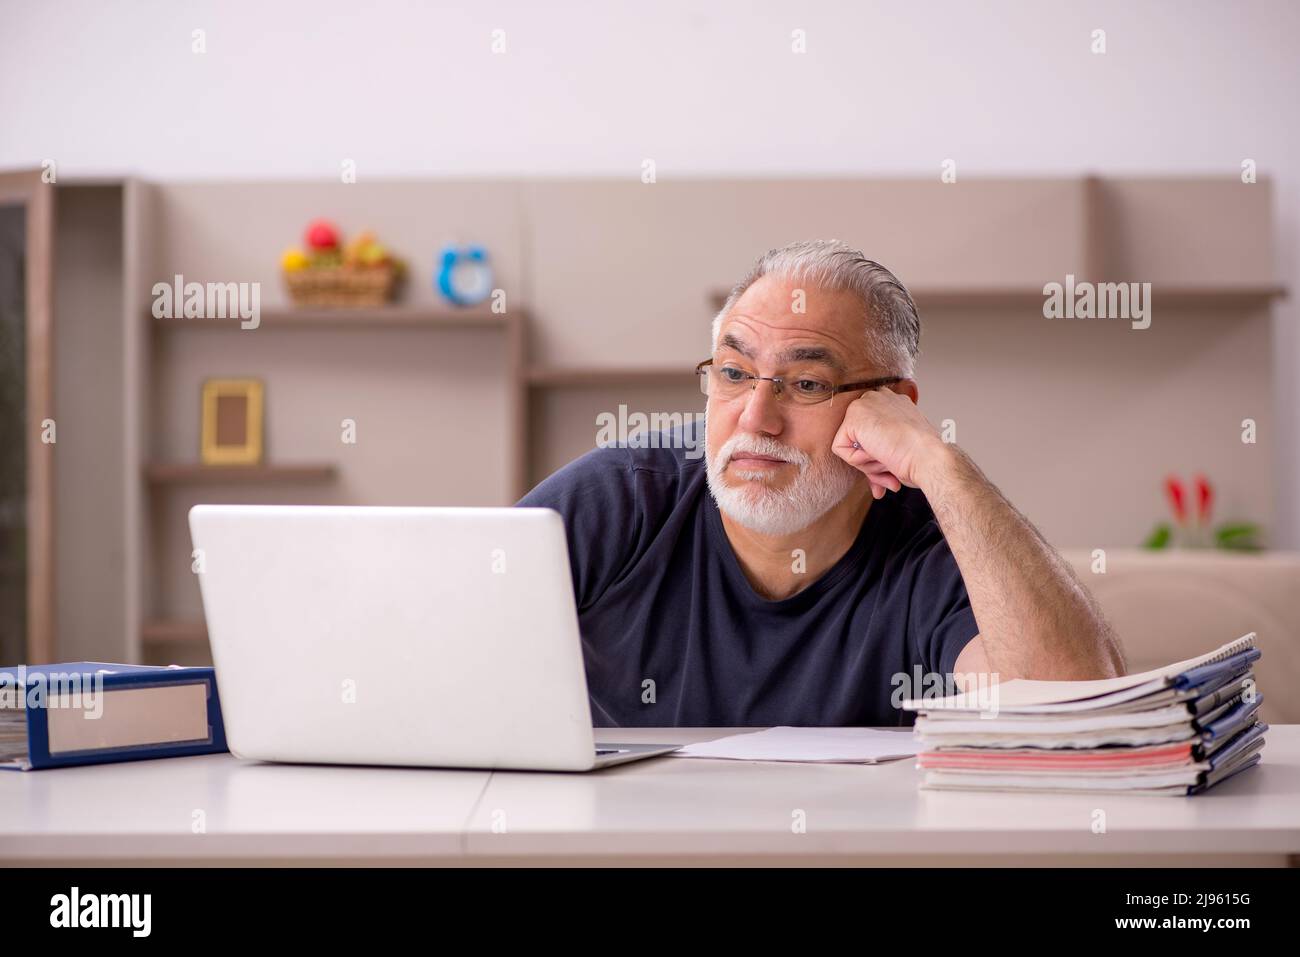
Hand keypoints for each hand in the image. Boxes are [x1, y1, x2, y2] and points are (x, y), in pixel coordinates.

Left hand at [831, 387, 947, 498]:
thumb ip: (882, 451)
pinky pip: (840, 448)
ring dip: (865, 462)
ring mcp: (865, 404)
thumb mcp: (900, 448)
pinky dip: (857, 460)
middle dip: (869, 461)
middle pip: (856, 437)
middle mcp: (878, 398)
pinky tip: (878, 453)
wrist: (928, 457)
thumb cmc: (922, 457)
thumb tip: (876, 474)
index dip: (875, 455)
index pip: (868, 431)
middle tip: (888, 470)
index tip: (891, 467)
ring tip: (888, 460)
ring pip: (848, 444)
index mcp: (893, 403)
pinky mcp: (854, 416)